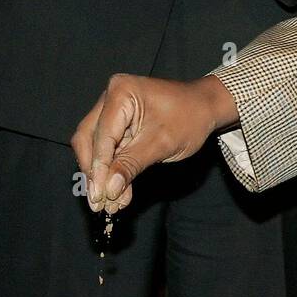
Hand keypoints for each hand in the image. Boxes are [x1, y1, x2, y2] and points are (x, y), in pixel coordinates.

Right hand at [71, 73, 238, 213]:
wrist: (207, 108)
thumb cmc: (190, 116)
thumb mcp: (162, 142)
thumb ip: (131, 164)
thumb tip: (108, 189)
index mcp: (121, 92)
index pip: (101, 136)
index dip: (98, 169)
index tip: (98, 196)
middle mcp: (111, 97)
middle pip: (90, 140)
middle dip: (95, 174)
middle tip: (99, 203)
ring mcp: (113, 110)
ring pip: (97, 148)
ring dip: (103, 177)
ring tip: (110, 204)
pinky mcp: (119, 125)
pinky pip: (110, 150)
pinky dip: (113, 171)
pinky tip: (118, 193)